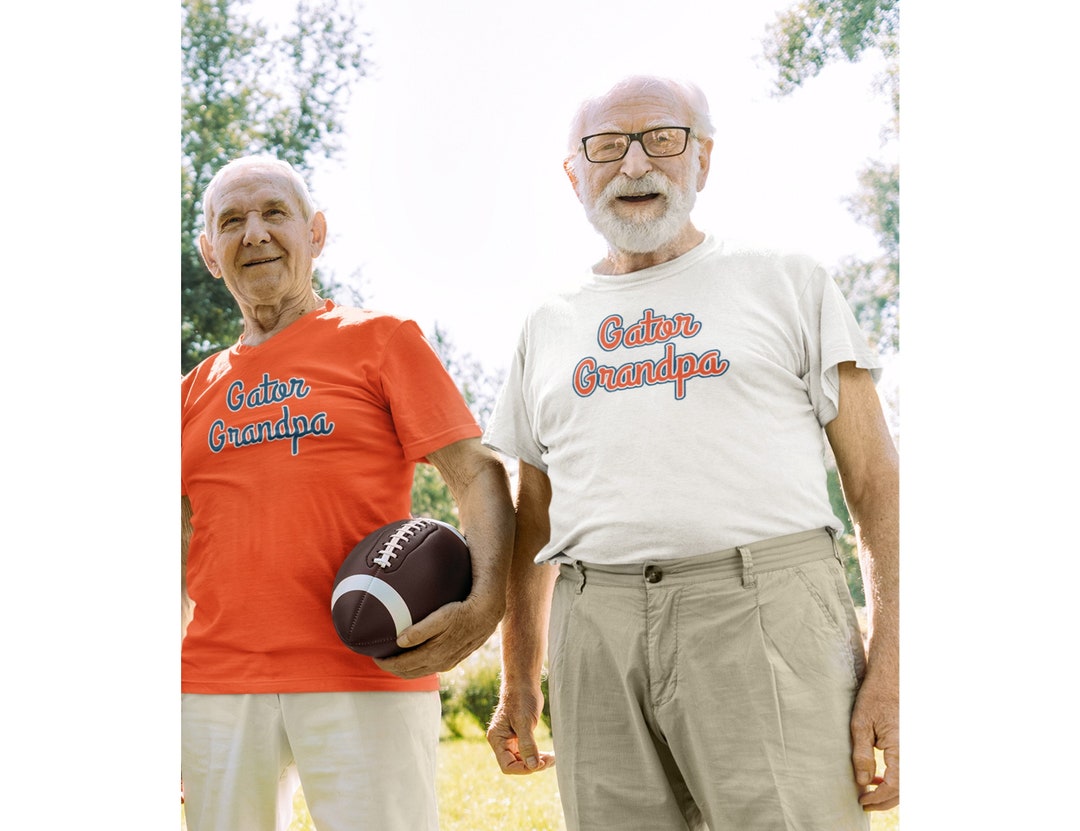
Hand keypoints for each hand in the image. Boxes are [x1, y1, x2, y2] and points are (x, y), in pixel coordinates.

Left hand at [374, 594, 502, 678]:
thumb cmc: (462, 611)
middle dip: (393, 668)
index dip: (387, 664)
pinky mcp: (454, 659)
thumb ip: (420, 630)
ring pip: (420, 672)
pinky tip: (415, 655)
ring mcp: (447, 663)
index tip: (374, 657)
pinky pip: (430, 667)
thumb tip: (399, 640)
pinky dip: (417, 665)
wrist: (486, 614)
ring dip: (405, 668)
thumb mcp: (441, 617)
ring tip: (394, 659)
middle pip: (409, 673)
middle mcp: (439, 664)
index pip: (403, 666)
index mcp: (433, 655)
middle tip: (379, 659)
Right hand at [486, 683, 554, 774]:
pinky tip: (548, 754)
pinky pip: (526, 752)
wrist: (524, 683)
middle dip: (533, 765)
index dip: (524, 769)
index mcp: (497, 739)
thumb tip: (533, 766)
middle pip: (515, 764)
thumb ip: (527, 745)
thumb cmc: (521, 699)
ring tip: (552, 758)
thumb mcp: (525, 722)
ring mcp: (510, 740)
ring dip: (537, 761)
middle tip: (551, 760)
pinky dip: (537, 755)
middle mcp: (501, 742)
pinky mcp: (519, 736)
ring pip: (522, 760)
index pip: (507, 765)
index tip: (540, 764)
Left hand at [850, 669, 898, 810]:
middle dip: (885, 800)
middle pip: (905, 789)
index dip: (879, 798)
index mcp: (901, 747)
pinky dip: (896, 780)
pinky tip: (879, 778)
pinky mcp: (912, 747)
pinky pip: (908, 770)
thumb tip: (863, 782)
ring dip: (891, 792)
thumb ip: (862, 755)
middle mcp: (912, 750)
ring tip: (870, 790)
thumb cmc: (873, 698)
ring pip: (908, 782)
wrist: (891, 680)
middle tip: (865, 802)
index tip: (863, 801)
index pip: (895, 785)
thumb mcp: (860, 725)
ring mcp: (914, 749)